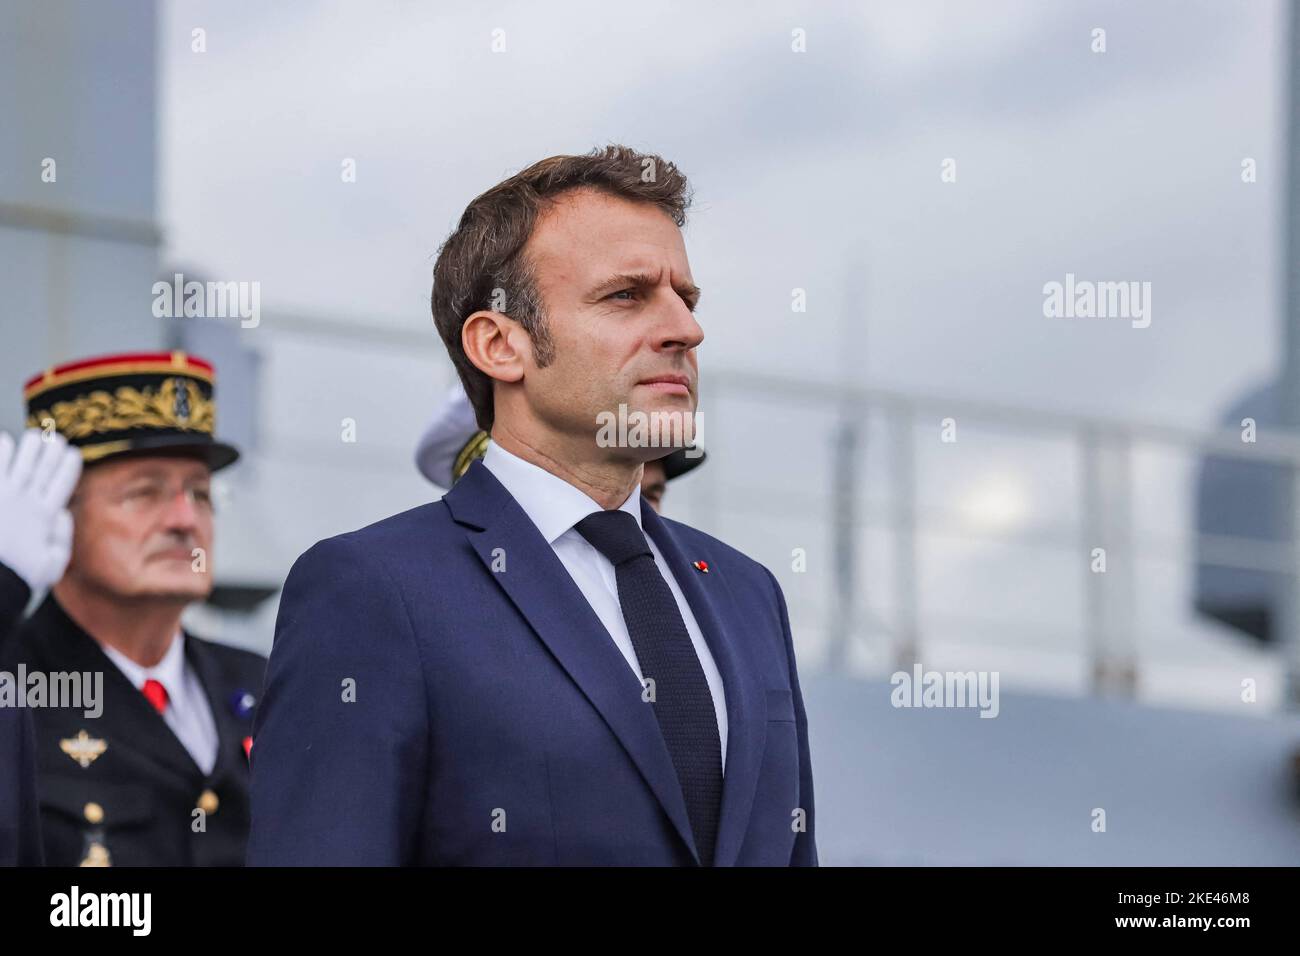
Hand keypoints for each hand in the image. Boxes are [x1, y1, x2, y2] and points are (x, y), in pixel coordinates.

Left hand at [0, 429, 81, 592]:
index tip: (72, 452)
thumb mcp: (54, 565)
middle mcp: (25, 503)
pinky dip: (0, 454)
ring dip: (28, 447)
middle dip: (50, 451)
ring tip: (33, 434)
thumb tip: (64, 513)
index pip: (62, 484)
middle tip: (54, 436)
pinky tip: (4, 441)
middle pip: (41, 469)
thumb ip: (63, 537)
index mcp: (44, 517)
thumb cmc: (20, 576)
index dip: (68, 466)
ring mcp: (4, 498)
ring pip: (20, 465)